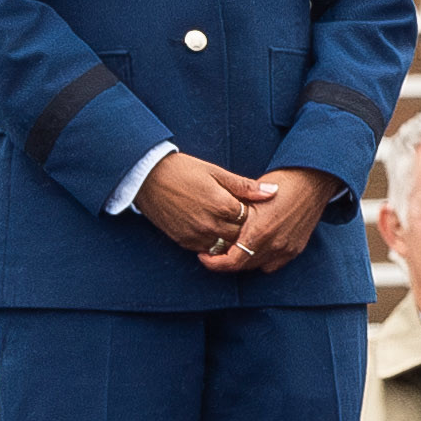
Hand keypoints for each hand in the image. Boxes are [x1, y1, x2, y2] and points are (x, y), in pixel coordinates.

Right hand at [137, 151, 268, 255]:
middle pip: (240, 236)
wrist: (146, 177)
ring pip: (225, 247)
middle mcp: (210, 224)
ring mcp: (195, 235)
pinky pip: (206, 250)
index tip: (254, 208)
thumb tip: (274, 191)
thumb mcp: (217, 172)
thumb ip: (246, 186)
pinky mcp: (183, 241)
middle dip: (246, 230)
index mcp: (222, 205)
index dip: (255, 215)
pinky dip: (214, 245)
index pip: (252, 220)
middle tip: (246, 220)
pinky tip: (215, 232)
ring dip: (230, 240)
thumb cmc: (183, 170)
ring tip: (231, 227)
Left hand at [204, 167, 337, 274]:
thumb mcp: (249, 195)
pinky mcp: (295, 249)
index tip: (203, 256)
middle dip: (226, 261)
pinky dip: (262, 260)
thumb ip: (231, 215)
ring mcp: (286, 248)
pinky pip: (273, 264)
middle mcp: (274, 245)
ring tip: (235, 248)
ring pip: (257, 266)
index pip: (230, 262)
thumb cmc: (280, 183)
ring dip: (244, 260)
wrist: (313, 181)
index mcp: (259, 232)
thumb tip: (212, 225)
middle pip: (242, 266)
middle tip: (215, 252)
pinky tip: (256, 248)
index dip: (213, 263)